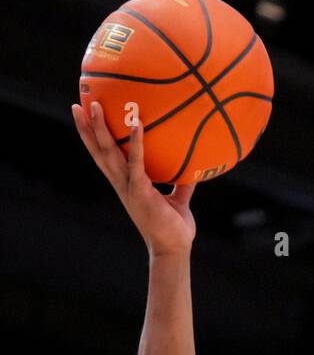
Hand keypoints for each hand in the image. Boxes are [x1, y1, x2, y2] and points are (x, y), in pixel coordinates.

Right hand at [71, 100, 195, 257]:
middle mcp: (122, 184)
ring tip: (94, 105)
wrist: (173, 250)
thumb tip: (194, 169)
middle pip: (98, 151)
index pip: (105, 157)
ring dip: (99, 129)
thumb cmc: (174, 229)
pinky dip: (136, 142)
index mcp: (127, 184)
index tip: (84, 119)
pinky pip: (136, 163)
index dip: (92, 139)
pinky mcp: (140, 192)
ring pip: (108, 153)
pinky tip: (137, 123)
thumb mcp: (177, 201)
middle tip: (77, 104)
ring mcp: (129, 187)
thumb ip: (182, 184)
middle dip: (86, 128)